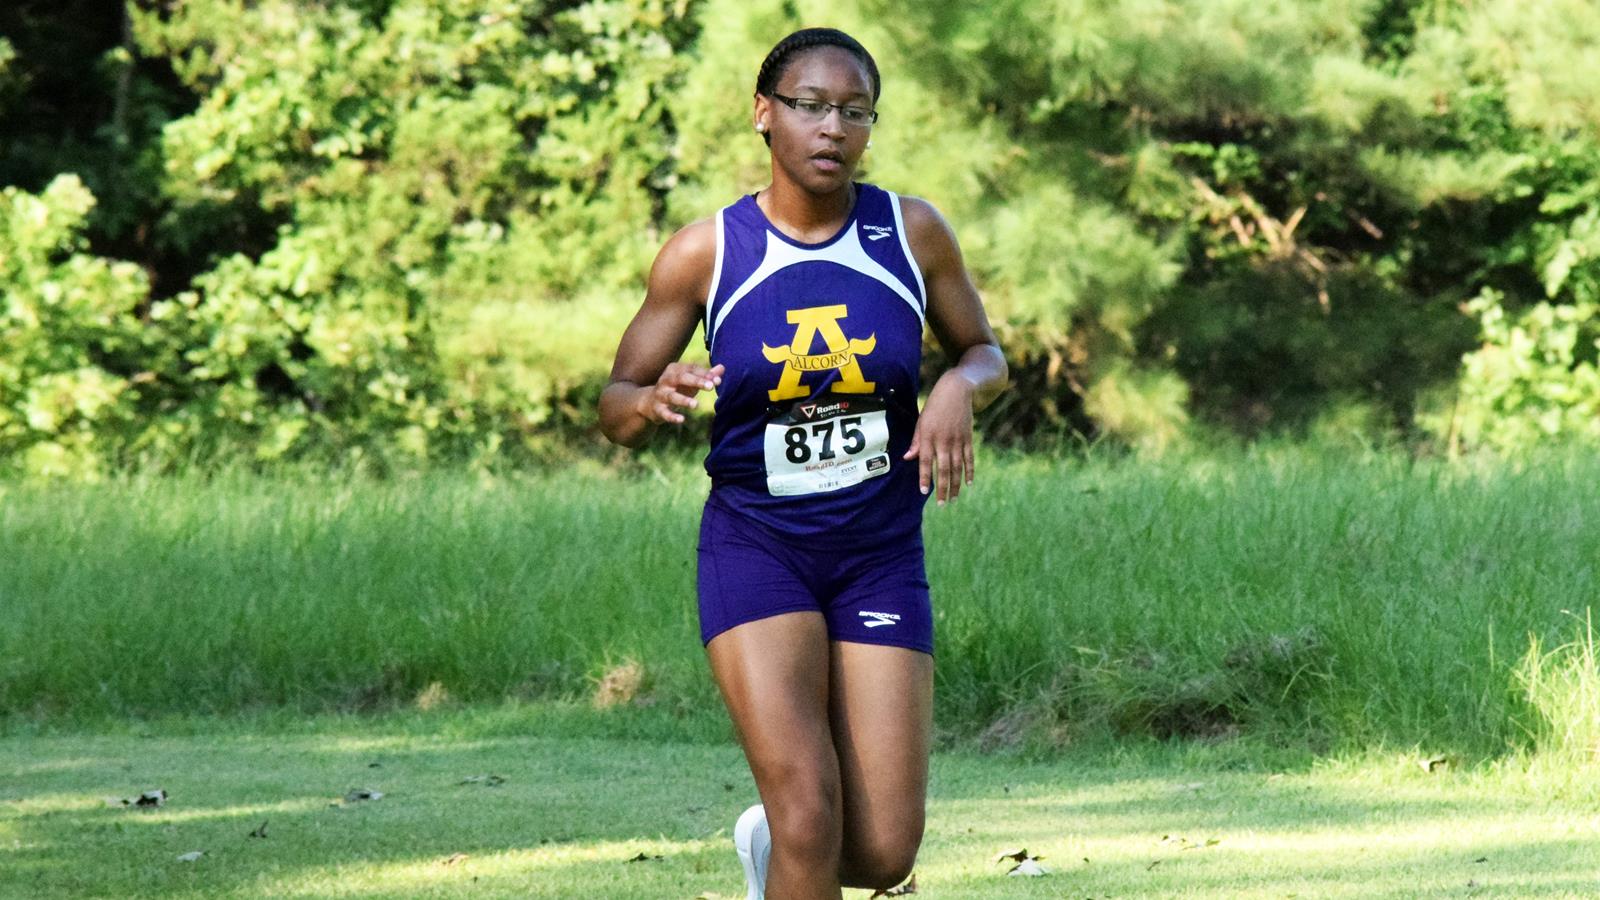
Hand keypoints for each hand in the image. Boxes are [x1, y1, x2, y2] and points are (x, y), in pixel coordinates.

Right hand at [637, 362, 723, 424]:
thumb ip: (706, 375)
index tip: (718, 380)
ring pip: (672, 397)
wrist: (650, 402)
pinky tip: (681, 419)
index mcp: (675, 370)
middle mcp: (666, 380)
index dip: (705, 374)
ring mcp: (661, 395)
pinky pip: (664, 413)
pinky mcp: (657, 409)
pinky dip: (672, 416)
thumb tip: (722, 368)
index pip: (691, 369)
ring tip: (696, 405)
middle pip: (681, 378)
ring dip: (684, 400)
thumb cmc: (676, 389)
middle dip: (696, 381)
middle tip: (711, 387)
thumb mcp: (691, 381)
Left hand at [903, 371, 975, 503]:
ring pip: (957, 467)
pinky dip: (969, 471)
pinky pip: (969, 458)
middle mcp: (943, 440)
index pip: (925, 461)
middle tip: (942, 504)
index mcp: (928, 436)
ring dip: (955, 485)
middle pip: (943, 469)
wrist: (957, 390)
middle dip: (942, 488)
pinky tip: (968, 483)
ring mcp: (957, 440)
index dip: (924, 477)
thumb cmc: (935, 406)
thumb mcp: (921, 421)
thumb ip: (916, 441)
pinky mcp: (968, 438)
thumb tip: (908, 458)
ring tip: (953, 499)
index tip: (924, 491)